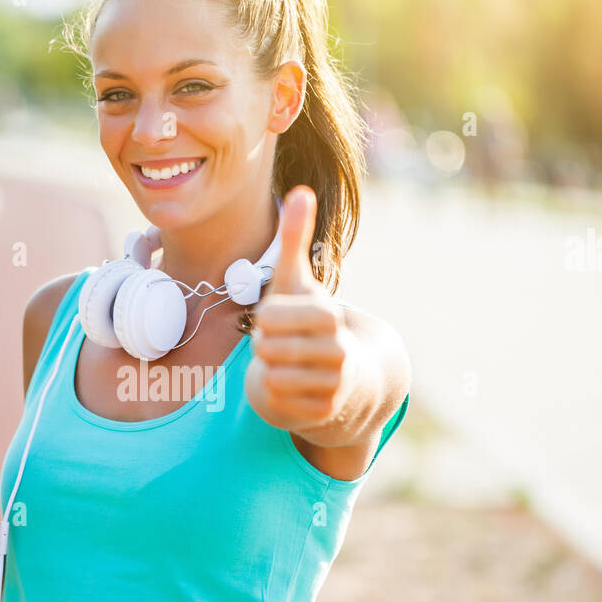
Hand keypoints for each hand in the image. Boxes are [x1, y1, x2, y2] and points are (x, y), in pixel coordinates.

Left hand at [244, 186, 356, 432]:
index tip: (270, 320)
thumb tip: (301, 190)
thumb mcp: (294, 282)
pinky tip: (285, 386)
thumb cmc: (303, 322)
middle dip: (263, 346)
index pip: (274, 317)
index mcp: (329, 316)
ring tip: (279, 363)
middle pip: (271, 348)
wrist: (333, 375)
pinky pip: (279, 403)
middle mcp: (339, 351)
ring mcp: (333, 384)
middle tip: (271, 344)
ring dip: (267, 371)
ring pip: (274, 377)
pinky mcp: (322, 412)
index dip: (265, 320)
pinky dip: (273, 395)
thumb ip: (295, 239)